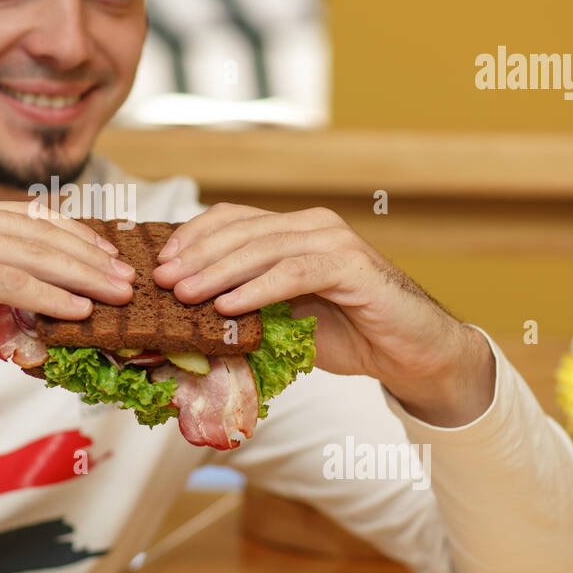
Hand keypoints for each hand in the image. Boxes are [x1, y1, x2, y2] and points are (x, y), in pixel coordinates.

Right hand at [0, 199, 133, 406]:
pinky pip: (9, 282)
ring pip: (30, 254)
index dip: (77, 238)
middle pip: (38, 233)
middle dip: (89, 258)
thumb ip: (3, 293)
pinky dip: (49, 296)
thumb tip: (57, 305)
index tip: (112, 259)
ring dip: (80, 276)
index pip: (31, 219)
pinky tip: (78, 309)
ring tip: (116, 296)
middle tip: (128, 280)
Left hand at [150, 203, 494, 424]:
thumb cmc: (346, 335)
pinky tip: (229, 305)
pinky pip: (295, 273)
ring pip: (263, 248)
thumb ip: (244, 309)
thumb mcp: (283, 320)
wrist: (411, 353)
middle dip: (195, 256)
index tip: (161, 263)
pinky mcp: (351, 267)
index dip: (192, 236)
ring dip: (219, 271)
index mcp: (292, 230)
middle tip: (163, 281)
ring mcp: (333, 242)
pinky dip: (258, 289)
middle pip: (240, 230)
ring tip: (186, 294)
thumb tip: (186, 320)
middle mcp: (311, 226)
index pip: (231, 219)